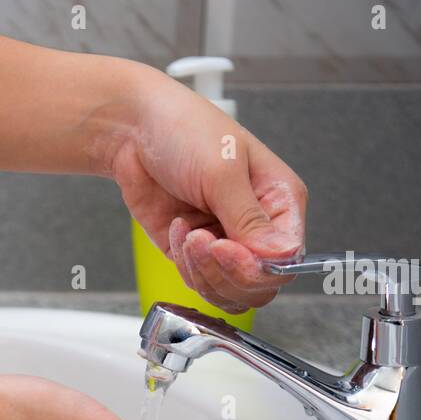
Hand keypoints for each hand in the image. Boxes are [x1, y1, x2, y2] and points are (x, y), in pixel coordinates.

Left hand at [101, 68, 307, 313]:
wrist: (133, 129)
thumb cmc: (184, 130)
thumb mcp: (222, 169)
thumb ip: (249, 219)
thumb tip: (279, 256)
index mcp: (278, 201)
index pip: (287, 258)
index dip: (258, 265)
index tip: (226, 247)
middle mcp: (256, 226)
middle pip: (258, 283)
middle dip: (226, 271)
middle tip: (202, 240)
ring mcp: (224, 241)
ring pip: (227, 290)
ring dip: (203, 270)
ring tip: (188, 233)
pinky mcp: (192, 252)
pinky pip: (197, 282)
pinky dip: (184, 265)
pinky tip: (177, 228)